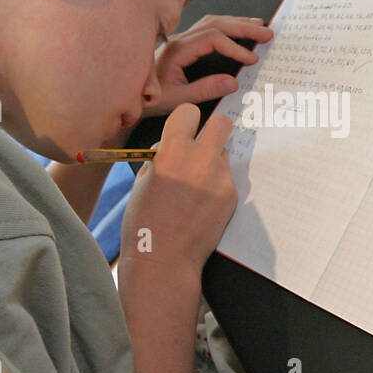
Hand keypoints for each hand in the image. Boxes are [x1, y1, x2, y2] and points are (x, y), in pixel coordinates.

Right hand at [119, 103, 236, 278]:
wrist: (164, 261)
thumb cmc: (144, 224)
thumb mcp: (141, 183)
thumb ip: (159, 158)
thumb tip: (169, 146)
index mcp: (172, 152)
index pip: (189, 112)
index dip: (185, 120)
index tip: (183, 130)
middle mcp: (200, 160)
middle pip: (222, 123)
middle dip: (212, 129)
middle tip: (202, 144)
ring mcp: (220, 179)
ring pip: (224, 154)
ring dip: (212, 161)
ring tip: (195, 186)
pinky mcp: (231, 196)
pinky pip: (226, 178)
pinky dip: (216, 185)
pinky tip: (202, 204)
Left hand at [142, 14, 273, 116]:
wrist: (129, 94)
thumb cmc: (150, 98)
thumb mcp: (178, 100)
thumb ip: (206, 90)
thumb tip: (234, 81)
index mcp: (178, 50)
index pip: (213, 39)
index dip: (235, 47)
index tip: (252, 59)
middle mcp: (180, 39)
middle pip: (216, 23)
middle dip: (244, 26)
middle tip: (267, 32)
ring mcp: (181, 39)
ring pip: (213, 22)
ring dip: (237, 22)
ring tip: (259, 25)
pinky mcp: (183, 43)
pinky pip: (208, 27)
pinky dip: (227, 26)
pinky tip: (238, 29)